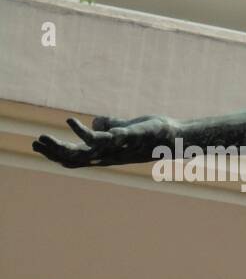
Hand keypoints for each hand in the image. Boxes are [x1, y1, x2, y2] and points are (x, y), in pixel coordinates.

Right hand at [32, 115, 171, 168]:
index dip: (56, 154)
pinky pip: (105, 136)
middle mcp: (110, 154)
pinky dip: (86, 131)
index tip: (37, 146)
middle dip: (55, 151)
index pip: (76, 158)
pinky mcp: (129, 137)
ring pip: (86, 151)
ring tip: (44, 135)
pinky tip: (72, 121)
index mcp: (106, 153)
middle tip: (35, 142)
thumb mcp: (123, 129)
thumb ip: (108, 126)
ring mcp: (118, 147)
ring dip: (63, 145)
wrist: (176, 137)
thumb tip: (96, 123)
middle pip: (77, 157)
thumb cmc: (149, 134)